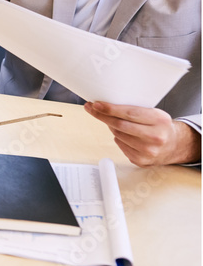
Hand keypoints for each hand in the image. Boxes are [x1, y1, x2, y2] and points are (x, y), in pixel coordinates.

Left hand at [84, 101, 200, 166]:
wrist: (174, 145)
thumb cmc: (160, 126)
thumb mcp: (154, 114)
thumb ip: (135, 110)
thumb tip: (106, 105)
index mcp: (160, 120)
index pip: (130, 113)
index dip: (110, 109)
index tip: (96, 104)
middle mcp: (155, 137)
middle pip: (120, 125)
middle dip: (103, 116)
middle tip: (91, 108)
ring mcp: (148, 151)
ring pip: (118, 135)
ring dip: (111, 127)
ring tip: (112, 121)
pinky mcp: (141, 160)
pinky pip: (120, 145)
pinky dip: (118, 138)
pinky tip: (123, 134)